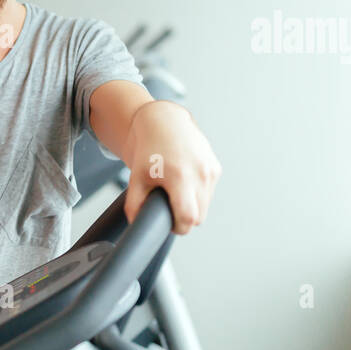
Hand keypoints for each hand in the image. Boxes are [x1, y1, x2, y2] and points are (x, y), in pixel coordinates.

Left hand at [122, 100, 221, 234]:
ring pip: (205, 206)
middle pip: (199, 217)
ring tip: (175, 193)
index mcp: (180, 176)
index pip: (189, 218)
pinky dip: (198, 194)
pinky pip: (209, 193)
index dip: (178, 226)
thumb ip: (135, 204)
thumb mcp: (136, 178)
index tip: (169, 223)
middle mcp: (200, 173)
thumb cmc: (149, 149)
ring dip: (192, 207)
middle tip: (169, 208)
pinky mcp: (215, 168)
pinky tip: (184, 183)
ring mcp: (210, 170)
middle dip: (184, 218)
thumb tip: (137, 224)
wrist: (164, 123)